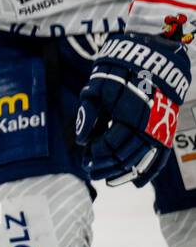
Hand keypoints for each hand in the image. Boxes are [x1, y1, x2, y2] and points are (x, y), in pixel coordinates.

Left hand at [75, 31, 191, 186]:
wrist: (151, 62)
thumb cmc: (118, 74)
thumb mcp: (96, 89)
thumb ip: (88, 115)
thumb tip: (81, 141)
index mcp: (127, 115)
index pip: (109, 145)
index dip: (95, 155)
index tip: (84, 160)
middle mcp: (145, 127)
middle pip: (125, 157)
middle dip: (106, 168)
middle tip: (91, 173)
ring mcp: (158, 131)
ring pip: (141, 161)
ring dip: (123, 174)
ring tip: (108, 180)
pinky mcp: (165, 131)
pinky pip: (159, 158)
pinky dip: (148, 172)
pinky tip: (137, 183)